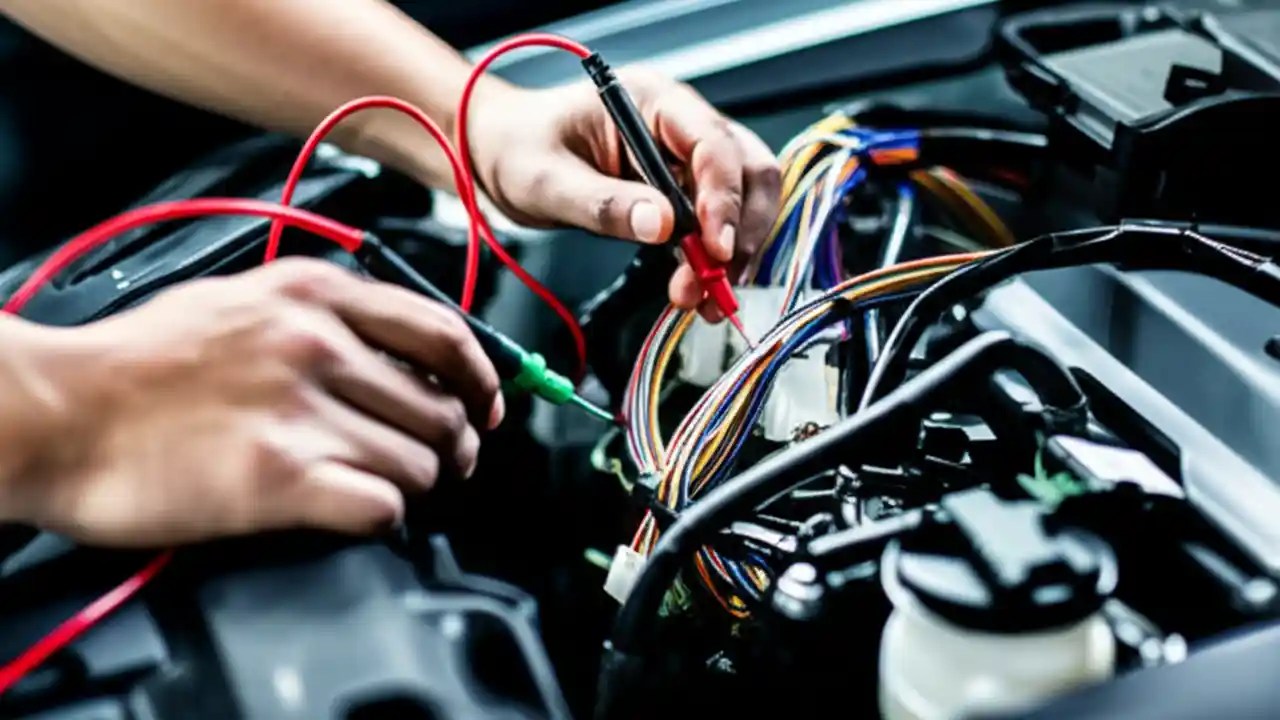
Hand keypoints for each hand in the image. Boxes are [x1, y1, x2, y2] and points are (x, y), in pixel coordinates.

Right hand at [0, 259, 501, 545]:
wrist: (58, 410)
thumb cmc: (137, 361)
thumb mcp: (238, 297)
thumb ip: (319, 311)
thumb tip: (389, 345)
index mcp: (315, 295)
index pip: (445, 334)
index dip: (482, 379)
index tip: (488, 406)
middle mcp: (320, 344)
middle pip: (442, 410)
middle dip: (451, 447)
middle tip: (440, 466)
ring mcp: (304, 410)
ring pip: (420, 463)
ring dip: (413, 486)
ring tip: (386, 490)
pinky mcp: (283, 477)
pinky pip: (381, 506)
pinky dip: (381, 517)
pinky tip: (357, 512)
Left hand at [468, 71, 780, 319]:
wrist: (499, 155)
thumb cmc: (517, 149)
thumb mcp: (547, 180)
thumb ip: (604, 204)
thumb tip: (662, 227)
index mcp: (652, 101)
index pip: (713, 143)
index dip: (724, 197)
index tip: (716, 249)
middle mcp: (680, 124)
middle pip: (747, 171)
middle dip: (741, 230)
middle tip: (718, 281)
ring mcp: (685, 158)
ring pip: (742, 201)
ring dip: (733, 252)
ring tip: (704, 299)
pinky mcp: (681, 193)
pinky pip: (715, 225)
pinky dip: (713, 261)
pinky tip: (696, 291)